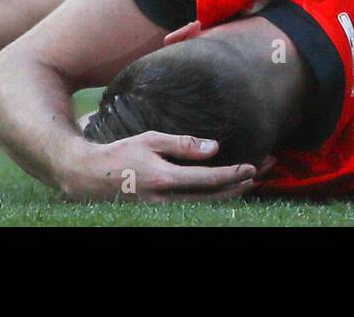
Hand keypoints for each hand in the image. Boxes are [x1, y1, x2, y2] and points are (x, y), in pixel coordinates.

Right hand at [60, 132, 257, 202]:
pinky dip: (214, 200)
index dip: (234, 174)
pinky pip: (194, 208)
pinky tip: (226, 191)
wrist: (88, 177)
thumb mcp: (150, 139)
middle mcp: (167, 199)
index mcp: (165, 179)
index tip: (254, 166)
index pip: (209, 180)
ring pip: (207, 207)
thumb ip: (183, 144)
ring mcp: (164, 210)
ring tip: (252, 182)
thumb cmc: (120, 153)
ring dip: (232, 194)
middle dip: (241, 185)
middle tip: (265, 170)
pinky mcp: (161, 213)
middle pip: (214, 198)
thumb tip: (214, 148)